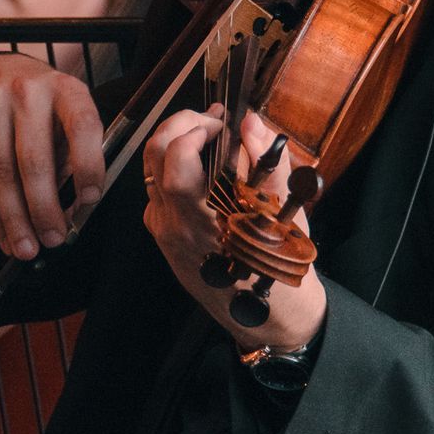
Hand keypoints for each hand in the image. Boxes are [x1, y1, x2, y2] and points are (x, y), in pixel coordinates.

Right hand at [0, 53, 104, 259]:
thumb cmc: (40, 104)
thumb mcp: (66, 113)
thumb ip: (74, 154)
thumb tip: (77, 209)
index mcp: (65, 89)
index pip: (82, 126)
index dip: (88, 166)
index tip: (90, 200)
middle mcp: (27, 94)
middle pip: (34, 160)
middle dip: (44, 208)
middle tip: (54, 239)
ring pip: (3, 175)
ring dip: (16, 219)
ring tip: (28, 248)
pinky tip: (5, 235)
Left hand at [143, 108, 326, 349]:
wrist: (264, 314)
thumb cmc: (278, 266)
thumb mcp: (283, 213)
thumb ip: (267, 163)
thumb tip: (252, 123)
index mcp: (200, 219)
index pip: (176, 162)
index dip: (195, 129)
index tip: (223, 122)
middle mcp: (172, 223)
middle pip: (154, 155)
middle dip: (182, 123)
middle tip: (214, 119)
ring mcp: (162, 228)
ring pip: (151, 168)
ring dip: (176, 140)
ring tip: (210, 132)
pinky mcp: (161, 231)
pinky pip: (158, 187)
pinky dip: (175, 165)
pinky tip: (205, 166)